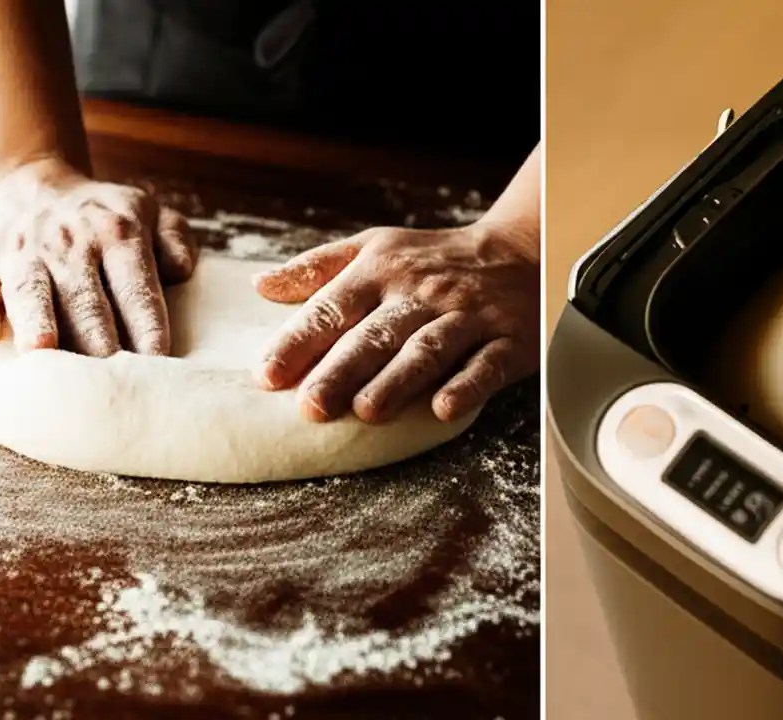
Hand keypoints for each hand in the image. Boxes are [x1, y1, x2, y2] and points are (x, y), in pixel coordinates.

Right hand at [0, 157, 197, 355]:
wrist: (28, 181)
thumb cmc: (102, 215)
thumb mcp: (148, 211)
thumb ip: (175, 239)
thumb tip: (180, 270)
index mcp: (117, 234)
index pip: (136, 286)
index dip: (147, 324)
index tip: (158, 361)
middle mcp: (69, 243)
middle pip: (85, 298)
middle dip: (97, 337)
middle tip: (107, 376)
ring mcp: (21, 252)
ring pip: (30, 290)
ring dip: (36, 321)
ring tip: (43, 352)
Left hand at [253, 222, 538, 422]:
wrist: (522, 249)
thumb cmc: (434, 258)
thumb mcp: (375, 248)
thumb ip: (318, 269)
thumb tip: (260, 285)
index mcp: (381, 270)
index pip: (333, 307)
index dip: (299, 341)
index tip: (268, 376)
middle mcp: (421, 292)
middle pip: (377, 334)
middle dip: (342, 370)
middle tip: (311, 406)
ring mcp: (467, 316)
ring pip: (428, 349)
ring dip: (397, 380)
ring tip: (367, 412)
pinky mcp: (507, 339)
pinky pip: (486, 364)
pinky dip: (466, 386)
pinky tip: (444, 408)